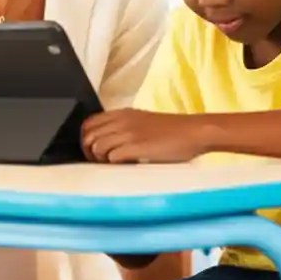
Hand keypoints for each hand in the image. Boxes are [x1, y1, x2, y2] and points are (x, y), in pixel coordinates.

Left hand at [81, 109, 210, 163]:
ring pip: (97, 147)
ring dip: (101, 159)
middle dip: (89, 152)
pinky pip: (112, 157)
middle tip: (101, 162)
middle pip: (88, 136)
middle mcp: (122, 121)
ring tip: (113, 165)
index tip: (93, 151)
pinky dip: (114, 164)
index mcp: (122, 114)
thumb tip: (107, 141)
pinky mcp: (137, 147)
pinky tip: (125, 165)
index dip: (86, 139)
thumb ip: (124, 127)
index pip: (88, 123)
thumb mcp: (142, 122)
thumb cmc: (172, 130)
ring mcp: (129, 133)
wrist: (195, 132)